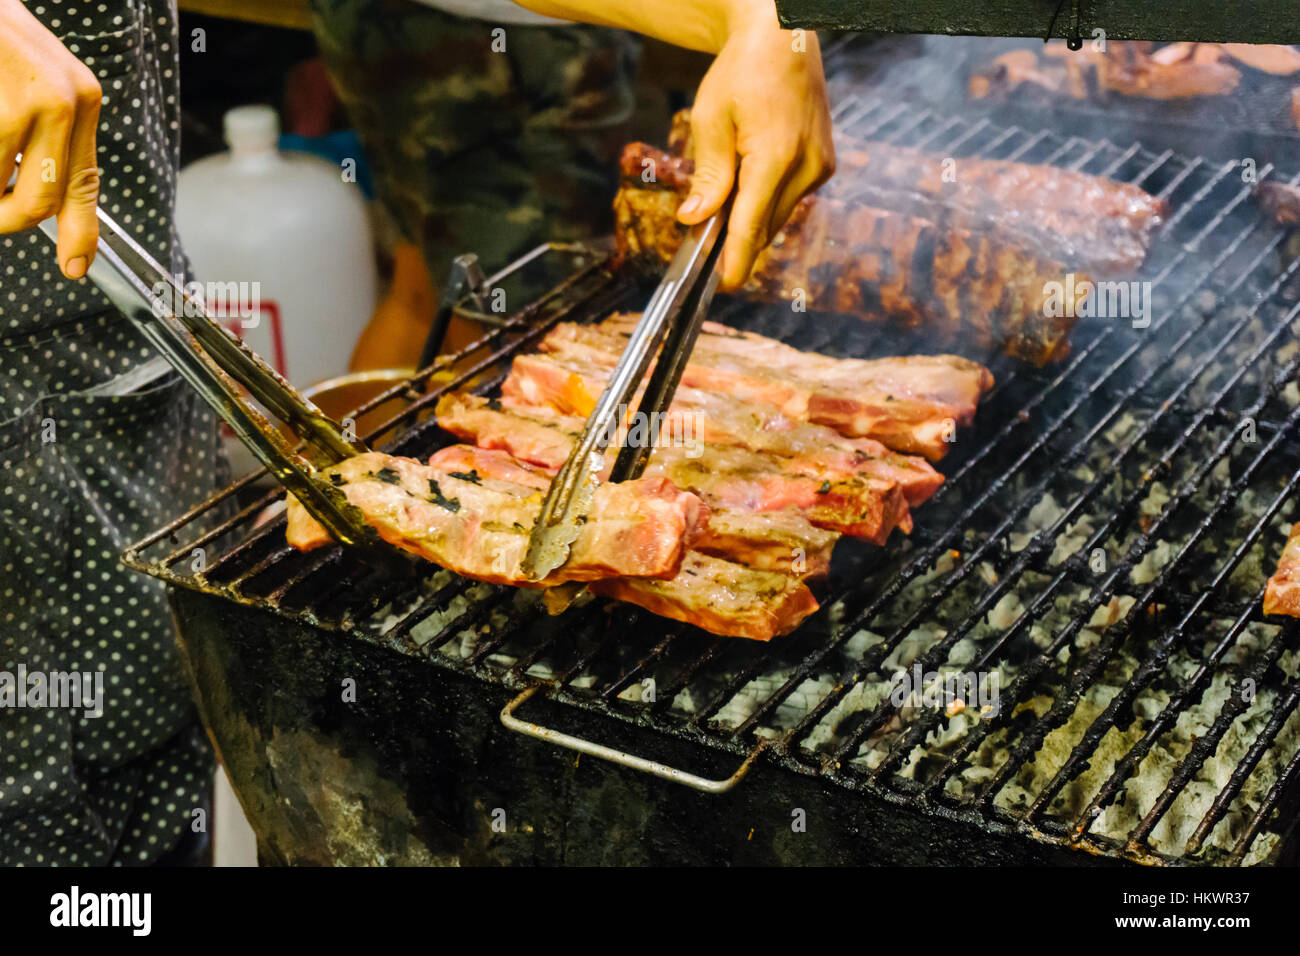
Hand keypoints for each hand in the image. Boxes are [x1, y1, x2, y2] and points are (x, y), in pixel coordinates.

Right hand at [0, 0, 102, 278]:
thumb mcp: (33, 81)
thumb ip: (44, 138)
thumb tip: (41, 201)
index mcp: (82, 100)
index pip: (85, 183)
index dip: (80, 234)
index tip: (75, 267)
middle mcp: (66, 103)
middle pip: (41, 203)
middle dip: (5, 219)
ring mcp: (29, 103)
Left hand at [675, 2, 834, 289]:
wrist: (783, 39)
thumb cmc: (742, 73)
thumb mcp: (711, 120)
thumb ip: (707, 176)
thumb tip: (694, 219)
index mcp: (776, 156)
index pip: (752, 224)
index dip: (736, 260)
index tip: (724, 285)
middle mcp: (807, 166)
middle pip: (765, 227)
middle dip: (736, 240)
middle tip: (705, 243)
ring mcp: (821, 166)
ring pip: (778, 217)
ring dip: (752, 221)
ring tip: (724, 205)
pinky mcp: (825, 164)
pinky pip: (790, 200)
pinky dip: (767, 203)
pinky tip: (749, 184)